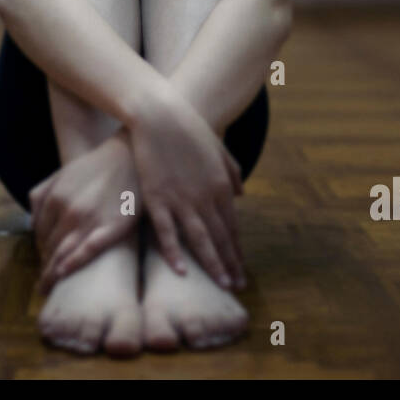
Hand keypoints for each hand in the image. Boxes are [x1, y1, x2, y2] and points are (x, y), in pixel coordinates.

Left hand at [27, 129, 140, 293]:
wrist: (128, 157)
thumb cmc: (95, 166)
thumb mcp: (60, 174)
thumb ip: (40, 196)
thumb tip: (31, 225)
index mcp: (55, 198)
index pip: (40, 234)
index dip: (39, 250)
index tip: (42, 262)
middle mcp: (68, 210)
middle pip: (49, 246)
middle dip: (45, 264)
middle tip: (44, 281)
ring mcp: (89, 220)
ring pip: (62, 253)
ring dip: (52, 272)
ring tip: (48, 287)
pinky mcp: (111, 227)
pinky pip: (87, 251)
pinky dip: (72, 264)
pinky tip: (64, 274)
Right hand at [128, 87, 244, 289]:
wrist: (159, 113)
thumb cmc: (189, 128)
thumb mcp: (218, 148)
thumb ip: (232, 172)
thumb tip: (242, 194)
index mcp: (221, 185)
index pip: (232, 226)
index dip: (237, 249)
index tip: (241, 268)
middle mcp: (205, 196)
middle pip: (221, 237)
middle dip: (230, 263)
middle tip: (237, 286)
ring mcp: (181, 199)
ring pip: (200, 239)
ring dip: (212, 264)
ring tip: (222, 284)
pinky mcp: (157, 197)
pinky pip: (166, 232)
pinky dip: (174, 253)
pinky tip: (183, 271)